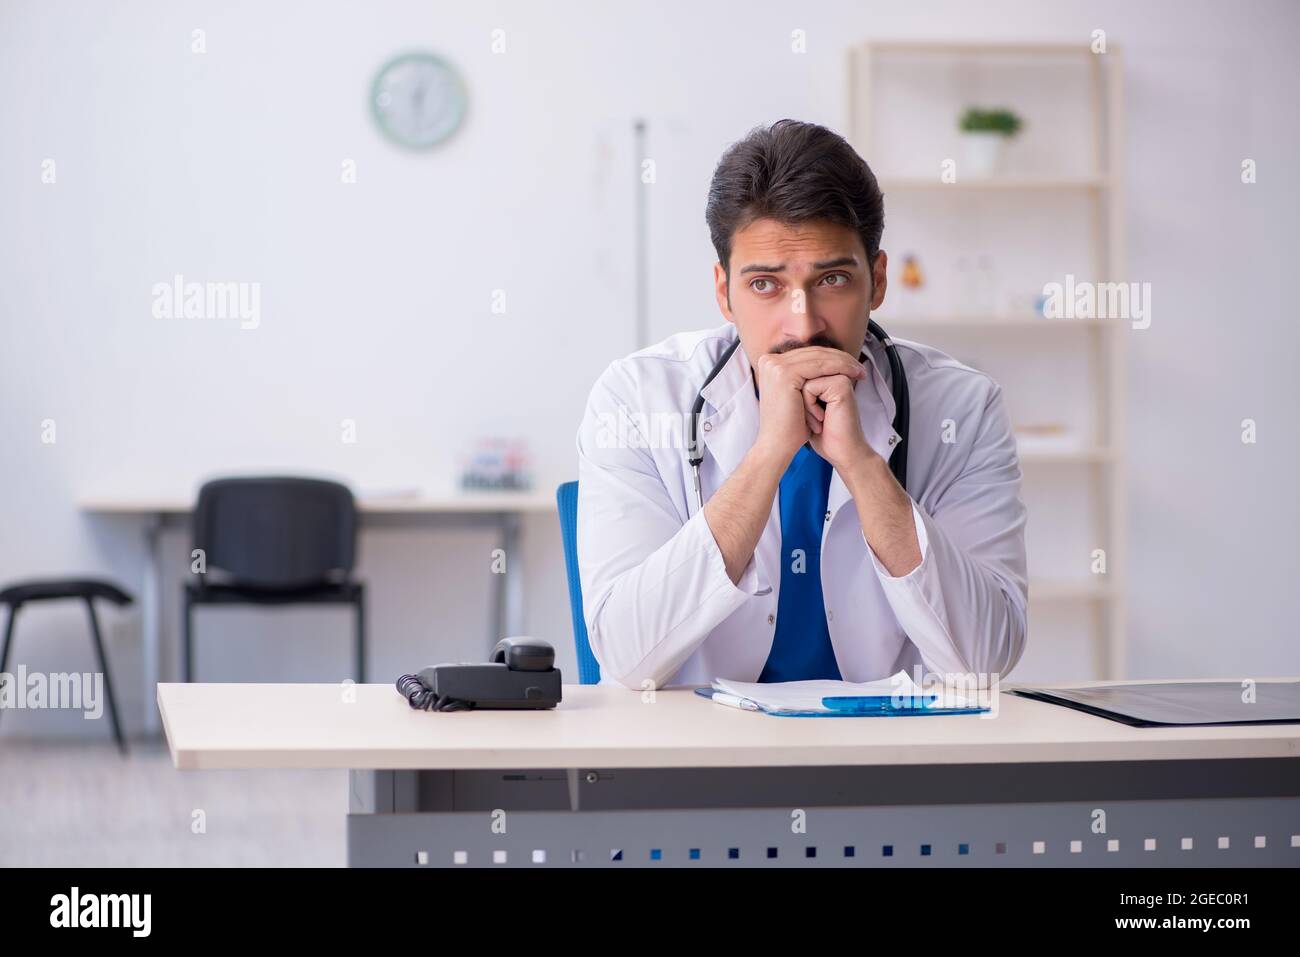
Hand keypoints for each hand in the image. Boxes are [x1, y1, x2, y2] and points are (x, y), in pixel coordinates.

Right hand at [752, 347, 866, 466]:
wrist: (777, 445)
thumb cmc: (790, 426)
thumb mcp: (796, 395)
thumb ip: (804, 377)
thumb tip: (823, 365)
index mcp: (770, 363)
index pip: (807, 354)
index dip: (831, 358)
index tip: (851, 366)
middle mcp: (769, 360)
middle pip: (813, 352)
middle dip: (840, 359)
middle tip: (860, 368)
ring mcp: (775, 366)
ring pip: (819, 357)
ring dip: (844, 363)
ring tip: (860, 372)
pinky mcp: (784, 373)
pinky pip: (820, 365)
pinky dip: (839, 368)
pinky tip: (853, 374)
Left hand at [803, 373, 875, 472]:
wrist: (842, 453)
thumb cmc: (824, 436)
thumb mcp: (806, 409)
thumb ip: (798, 391)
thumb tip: (778, 379)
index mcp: (829, 378)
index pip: (799, 377)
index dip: (798, 399)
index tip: (815, 418)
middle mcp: (836, 375)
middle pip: (800, 376)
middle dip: (801, 401)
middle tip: (817, 421)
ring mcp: (840, 378)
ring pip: (803, 381)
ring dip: (805, 405)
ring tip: (818, 421)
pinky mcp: (840, 384)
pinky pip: (808, 387)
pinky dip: (810, 406)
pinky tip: (821, 419)